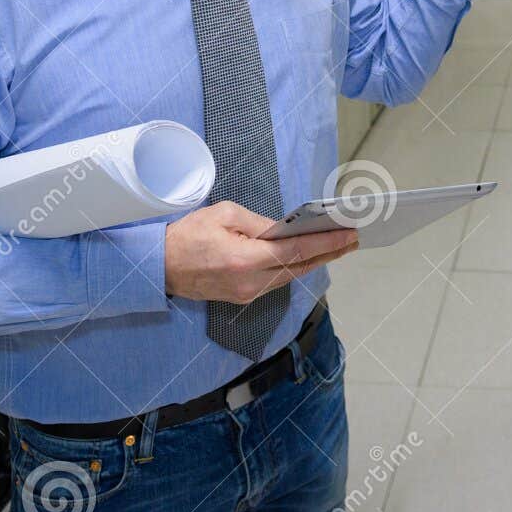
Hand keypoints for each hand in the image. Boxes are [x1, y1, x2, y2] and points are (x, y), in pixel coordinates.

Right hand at [163, 201, 358, 303]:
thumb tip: (286, 229)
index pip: (297, 250)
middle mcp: (251, 283)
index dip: (327, 242)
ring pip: (290, 276)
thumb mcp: (225, 215)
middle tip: (352, 240)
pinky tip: (307, 257)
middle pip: (300, 267)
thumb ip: (260, 223)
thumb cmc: (187, 236)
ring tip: (336, 246)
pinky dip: (295, 267)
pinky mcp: (243, 297)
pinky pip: (277, 281)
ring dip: (314, 260)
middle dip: (329, 252)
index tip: (349, 234)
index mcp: (247, 260)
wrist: (158, 267)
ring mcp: (248, 293)